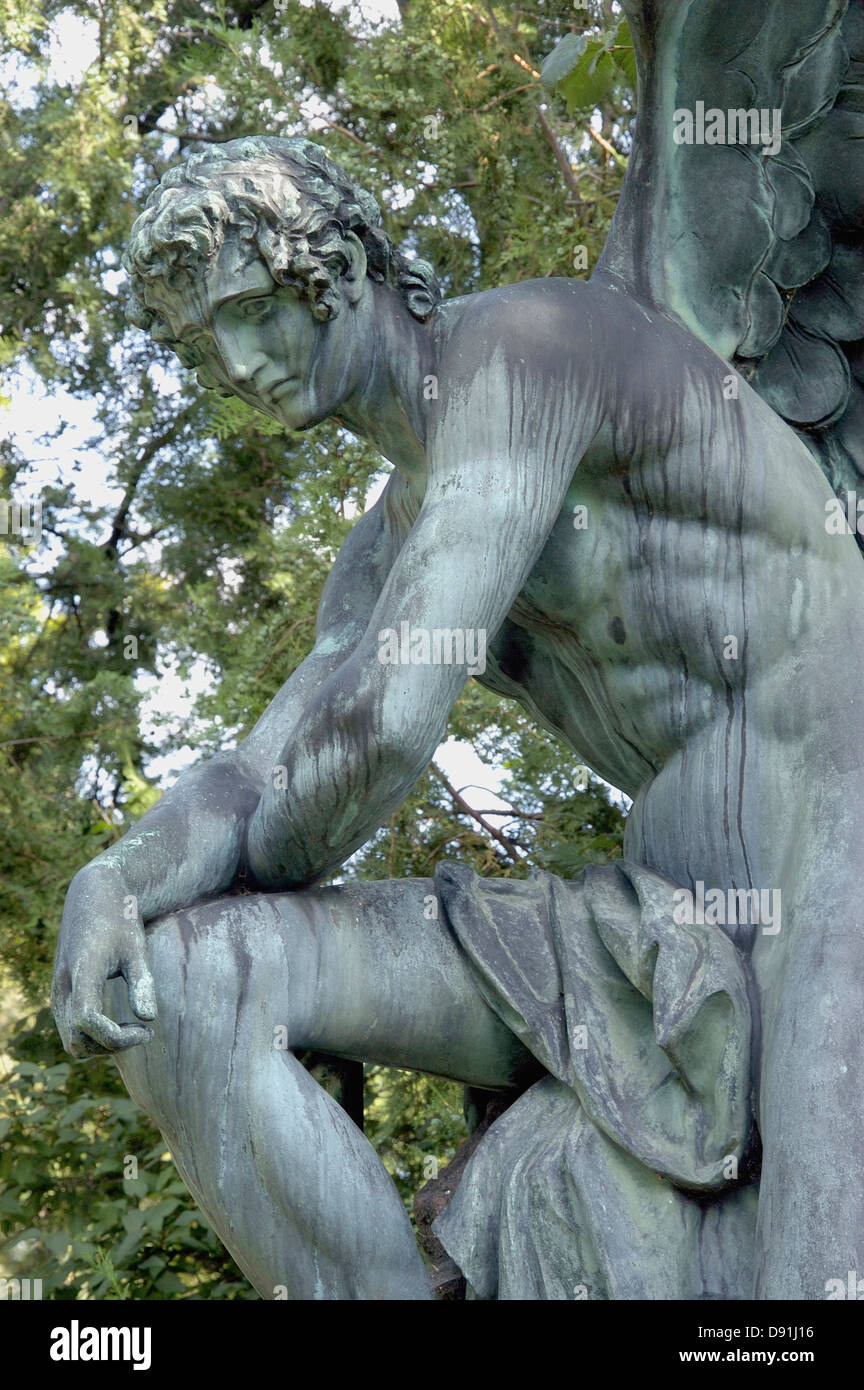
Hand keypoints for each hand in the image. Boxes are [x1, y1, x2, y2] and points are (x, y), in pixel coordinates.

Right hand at [51, 861, 156, 1056]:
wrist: (91, 895)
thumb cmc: (119, 919)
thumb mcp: (137, 946)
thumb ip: (142, 982)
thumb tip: (149, 1018)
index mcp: (82, 970)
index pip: (87, 1019)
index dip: (116, 1036)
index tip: (147, 1030)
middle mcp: (62, 986)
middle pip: (77, 1040)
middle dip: (112, 1046)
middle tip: (144, 1032)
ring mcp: (58, 992)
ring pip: (72, 1041)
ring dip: (102, 1045)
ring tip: (134, 1028)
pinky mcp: (61, 995)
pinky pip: (71, 1031)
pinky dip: (94, 1038)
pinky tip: (120, 1023)